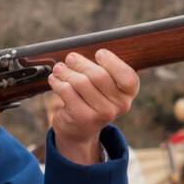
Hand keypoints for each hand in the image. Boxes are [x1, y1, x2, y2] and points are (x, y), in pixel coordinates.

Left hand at [47, 49, 138, 163]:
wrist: (79, 129)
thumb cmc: (91, 98)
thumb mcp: (103, 86)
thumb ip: (102, 69)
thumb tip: (79, 54)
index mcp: (128, 94)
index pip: (128, 76)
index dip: (113, 62)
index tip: (99, 54)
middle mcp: (120, 106)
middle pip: (99, 76)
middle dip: (81, 63)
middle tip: (70, 58)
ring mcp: (103, 114)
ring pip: (81, 82)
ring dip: (66, 72)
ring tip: (59, 69)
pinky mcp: (83, 118)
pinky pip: (67, 91)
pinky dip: (58, 82)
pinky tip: (55, 80)